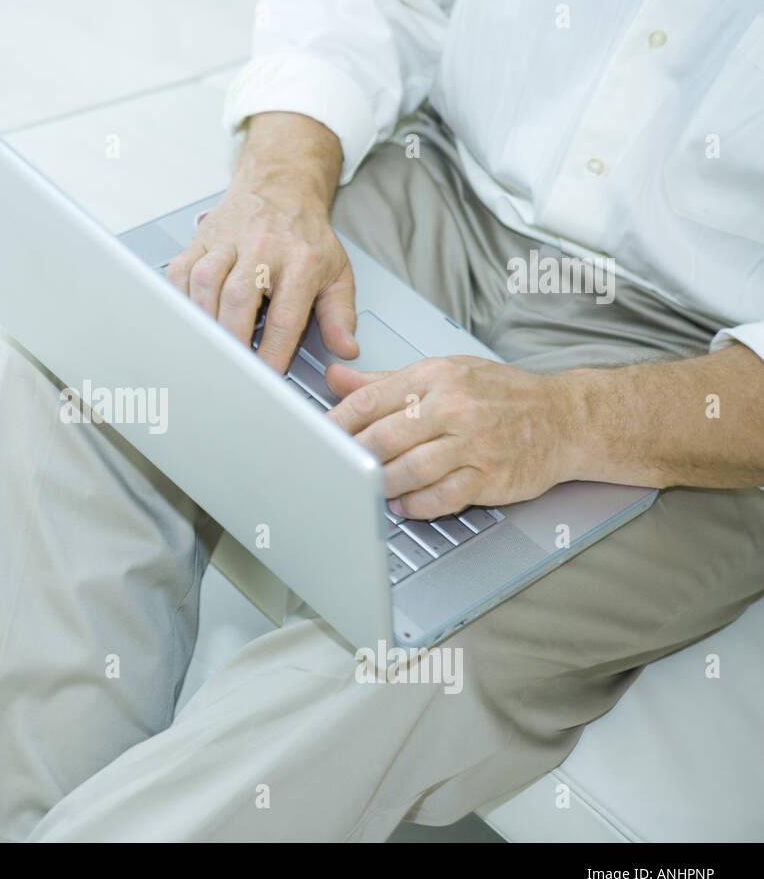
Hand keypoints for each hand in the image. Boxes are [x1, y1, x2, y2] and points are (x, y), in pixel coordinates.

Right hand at [165, 112, 357, 372]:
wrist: (280, 184)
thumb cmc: (304, 234)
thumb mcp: (336, 272)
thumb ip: (340, 315)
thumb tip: (346, 349)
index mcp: (301, 261)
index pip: (285, 317)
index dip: (273, 353)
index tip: (267, 376)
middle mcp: (263, 248)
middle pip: (240, 300)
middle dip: (233, 341)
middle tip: (232, 369)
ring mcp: (228, 241)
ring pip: (206, 284)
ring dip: (205, 322)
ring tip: (210, 347)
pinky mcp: (201, 240)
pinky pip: (181, 273)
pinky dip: (182, 300)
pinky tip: (191, 318)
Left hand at [325, 356, 581, 518]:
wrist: (565, 417)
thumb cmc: (499, 394)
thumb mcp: (443, 373)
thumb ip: (384, 382)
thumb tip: (335, 377)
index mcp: (435, 376)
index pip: (371, 400)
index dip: (336, 422)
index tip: (314, 438)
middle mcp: (453, 406)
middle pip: (385, 436)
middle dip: (352, 457)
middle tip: (334, 470)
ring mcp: (474, 443)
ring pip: (411, 469)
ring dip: (383, 484)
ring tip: (368, 490)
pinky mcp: (491, 476)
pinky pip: (443, 497)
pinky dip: (417, 505)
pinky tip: (404, 505)